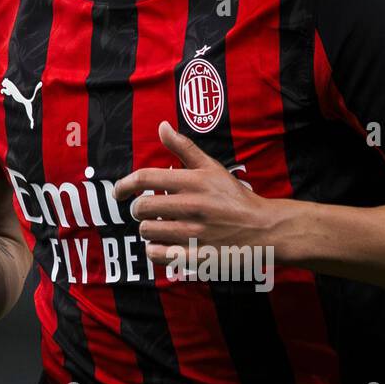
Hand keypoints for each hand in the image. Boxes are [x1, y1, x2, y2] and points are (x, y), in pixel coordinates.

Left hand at [113, 121, 276, 265]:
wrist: (266, 229)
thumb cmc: (234, 197)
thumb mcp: (212, 167)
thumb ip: (184, 148)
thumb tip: (161, 126)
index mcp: (194, 182)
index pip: (145, 178)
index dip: (124, 184)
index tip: (119, 192)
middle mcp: (193, 206)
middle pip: (141, 208)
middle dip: (138, 209)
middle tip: (147, 211)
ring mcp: (195, 233)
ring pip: (147, 231)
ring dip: (148, 229)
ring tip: (160, 227)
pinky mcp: (198, 257)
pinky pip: (158, 255)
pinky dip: (154, 250)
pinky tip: (163, 245)